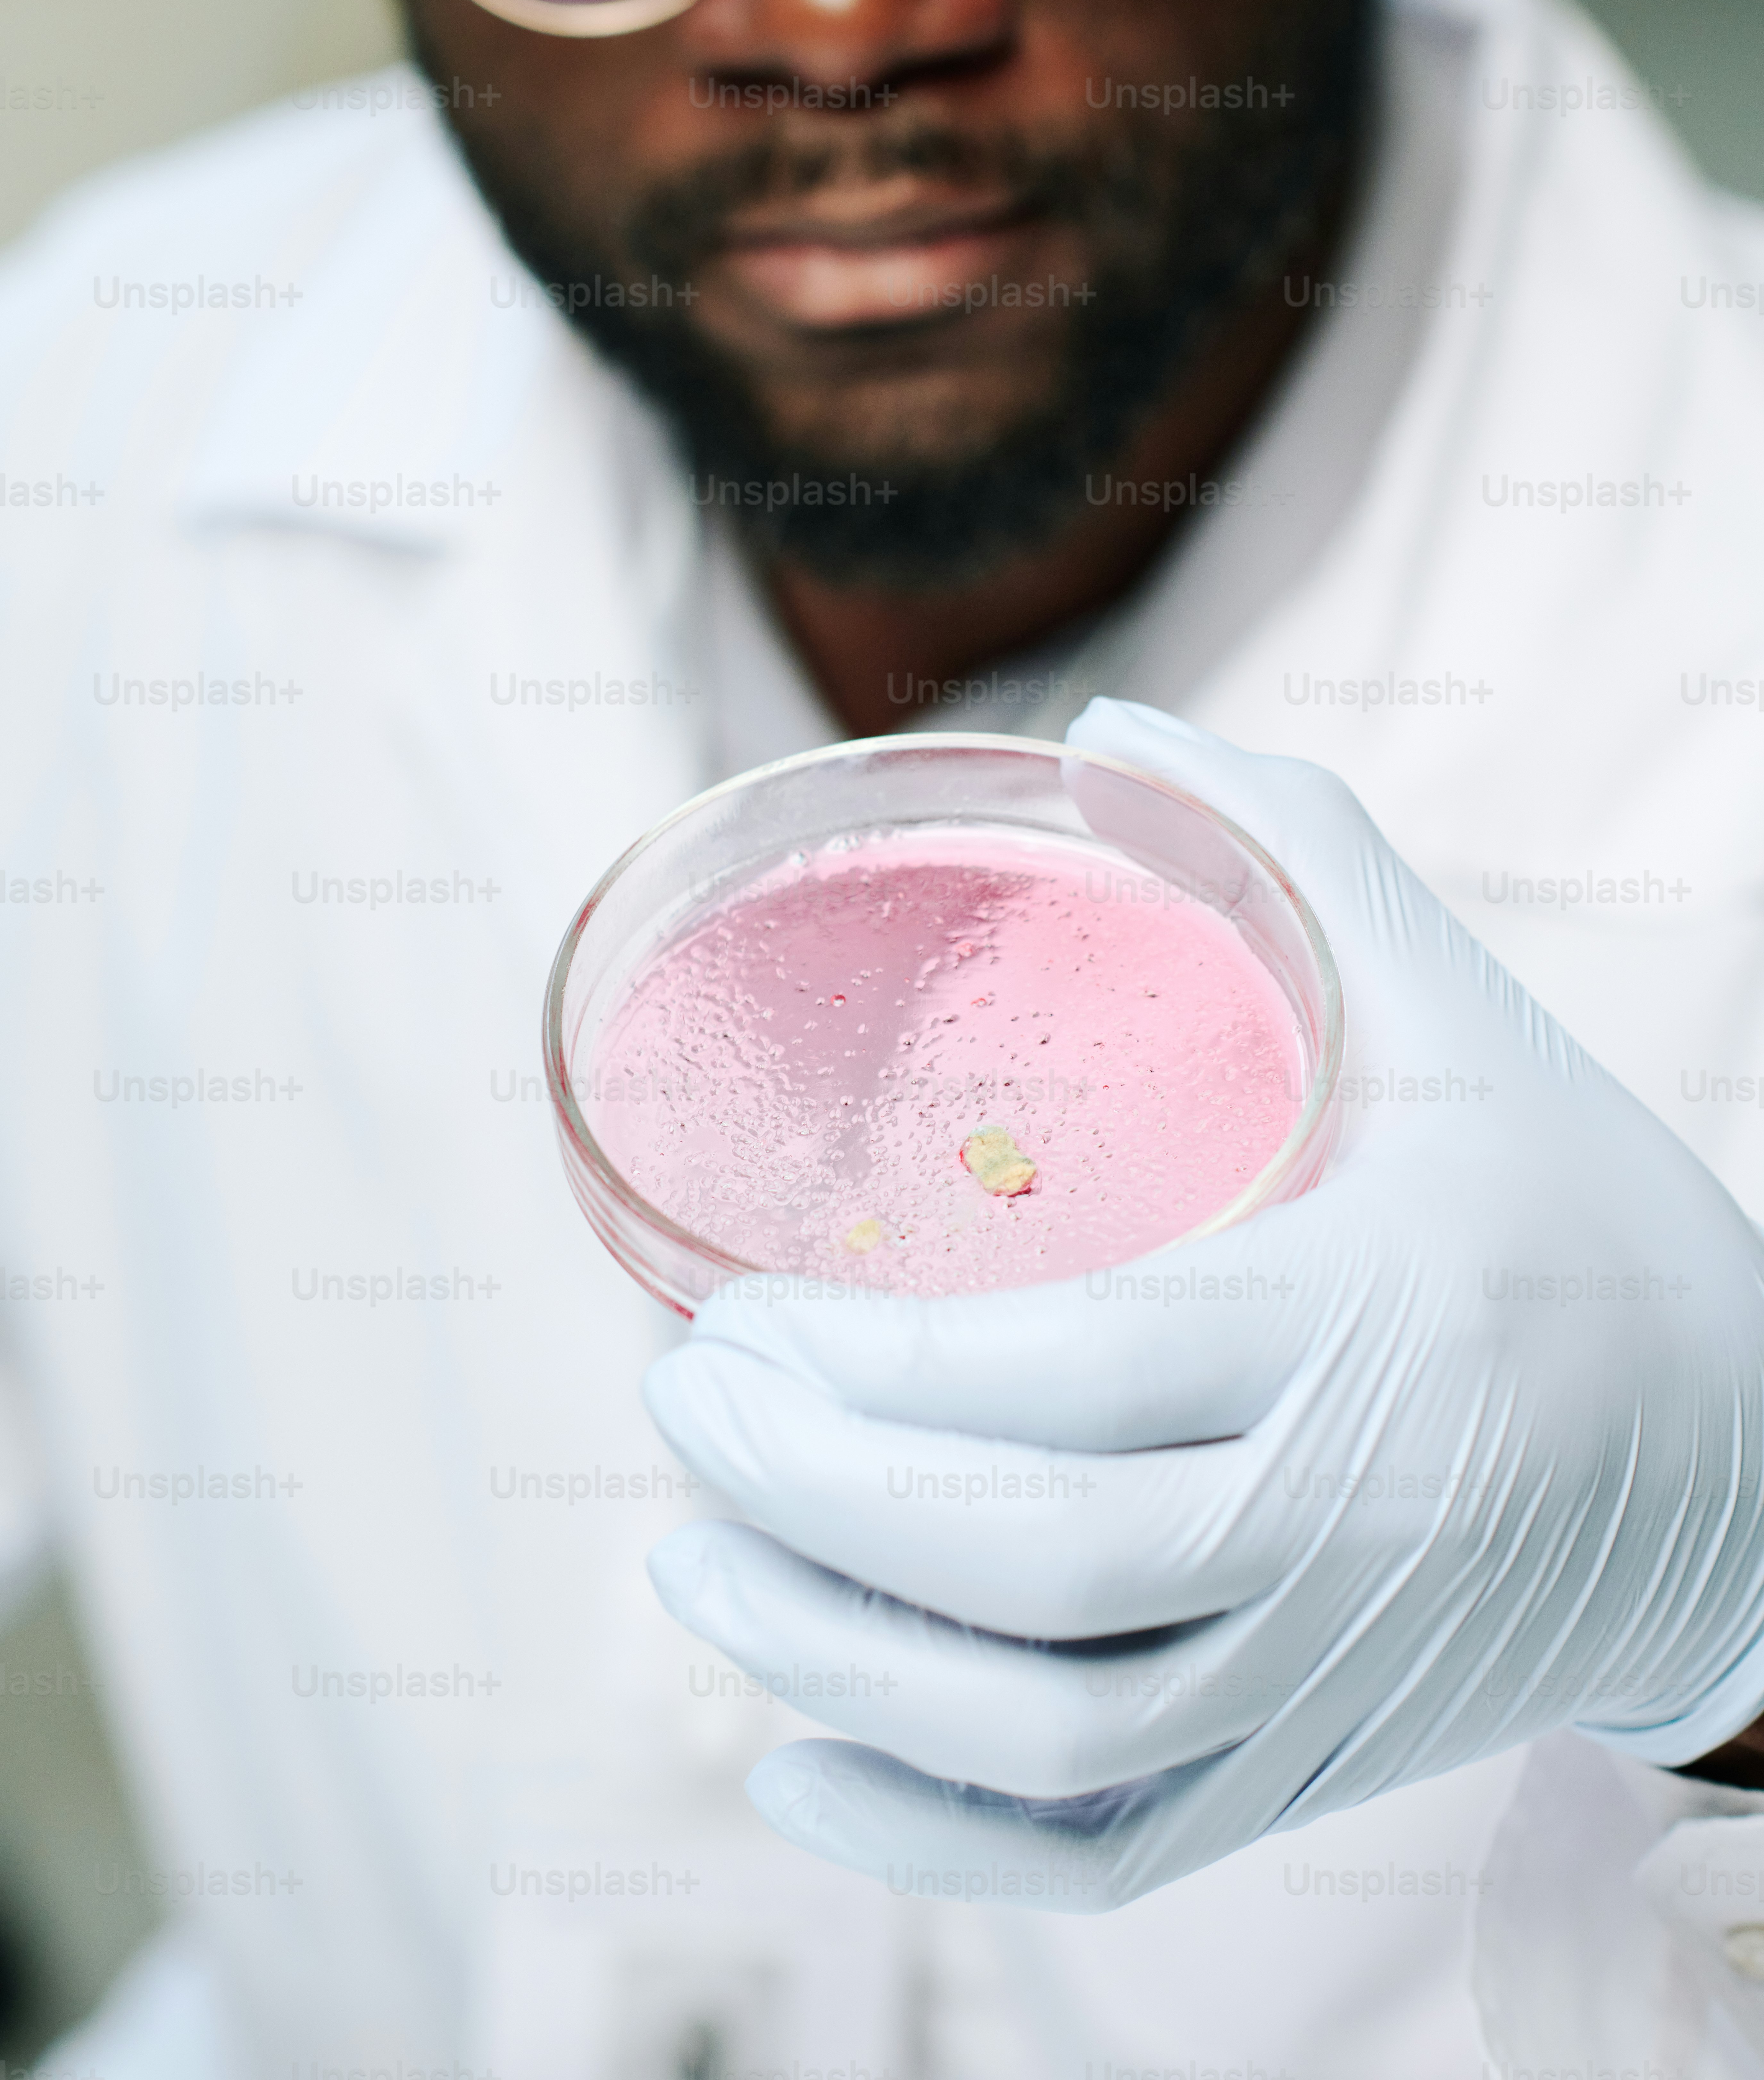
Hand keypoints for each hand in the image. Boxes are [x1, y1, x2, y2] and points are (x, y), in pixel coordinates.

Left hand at [642, 698, 1763, 1909]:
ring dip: (832, 1662)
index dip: (867, 1363)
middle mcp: (1347, 1523)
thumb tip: (1119, 726)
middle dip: (806, 1492)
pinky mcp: (1323, 1765)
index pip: (1069, 1377)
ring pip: (1042, 1730)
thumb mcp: (1468, 1024)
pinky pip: (1108, 1850)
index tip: (728, 1308)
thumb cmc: (1585, 1221)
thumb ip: (1301, 854)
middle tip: (674, 1400)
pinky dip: (937, 1839)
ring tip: (689, 1564)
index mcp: (1369, 1325)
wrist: (1754, 1464)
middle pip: (1027, 1563)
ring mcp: (1331, 1674)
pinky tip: (797, 1773)